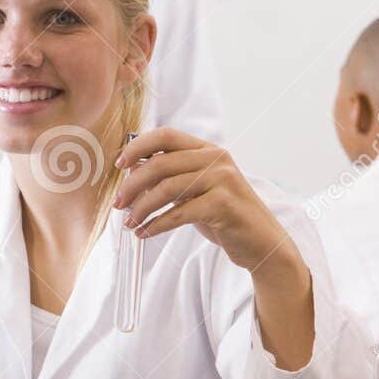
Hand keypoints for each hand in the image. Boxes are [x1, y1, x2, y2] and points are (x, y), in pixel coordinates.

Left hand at [114, 128, 302, 276]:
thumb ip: (171, 178)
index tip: (118, 164)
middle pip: (160, 163)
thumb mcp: (196, 192)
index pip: (166, 135)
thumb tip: (131, 170)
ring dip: (141, 208)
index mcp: (208, 150)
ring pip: (167, 189)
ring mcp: (223, 180)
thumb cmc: (224, 216)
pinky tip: (144, 233)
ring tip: (129, 223)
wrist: (261, 242)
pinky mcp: (224, 205)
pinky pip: (179, 213)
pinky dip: (156, 225)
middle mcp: (216, 159)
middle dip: (132, 185)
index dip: (138, 146)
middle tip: (118, 203)